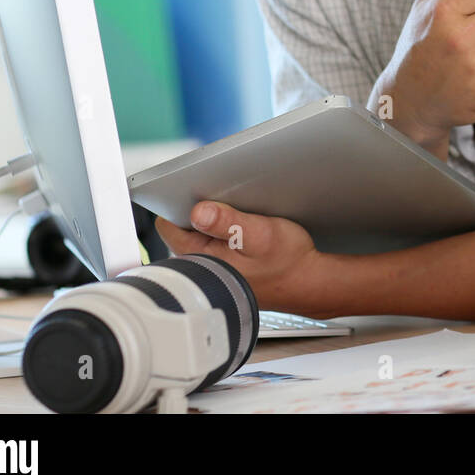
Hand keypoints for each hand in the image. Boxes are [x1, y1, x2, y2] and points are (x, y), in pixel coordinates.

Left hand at [154, 201, 339, 315]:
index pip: (168, 224)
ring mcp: (210, 266)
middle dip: (199, 208)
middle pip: (182, 225)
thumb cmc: (287, 263)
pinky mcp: (222, 264)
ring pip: (198, 231)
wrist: (307, 283)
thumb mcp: (260, 235)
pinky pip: (212, 239)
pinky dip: (224, 229)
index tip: (196, 190)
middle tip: (226, 203)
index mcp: (200, 258)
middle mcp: (200, 264)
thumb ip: (229, 222)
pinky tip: (244, 230)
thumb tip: (199, 211)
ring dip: (214, 219)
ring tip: (238, 217)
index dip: (177, 202)